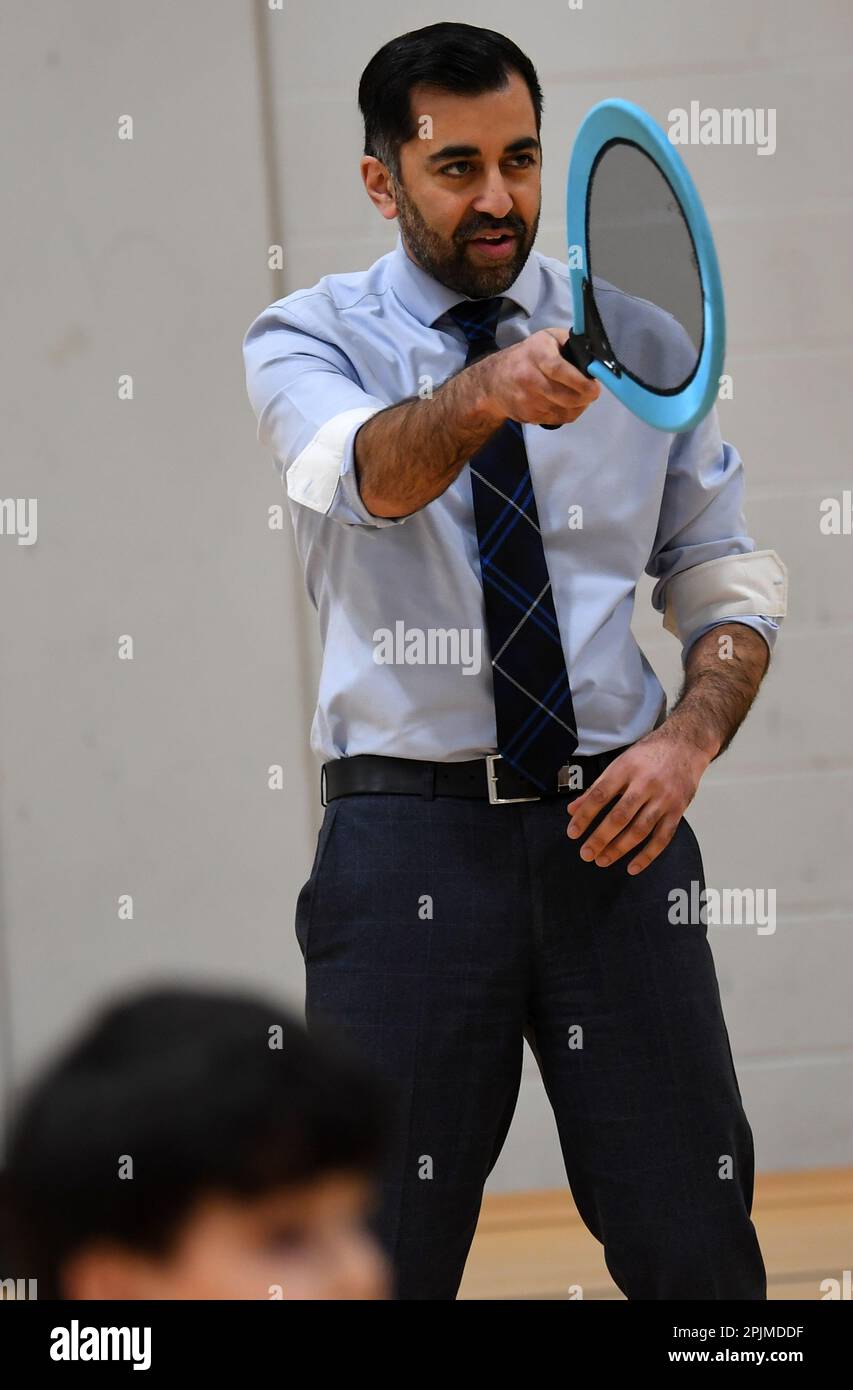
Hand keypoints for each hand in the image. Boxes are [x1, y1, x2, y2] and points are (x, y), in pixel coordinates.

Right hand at [477, 328, 600, 426]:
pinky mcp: (528, 416)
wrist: (494, 380)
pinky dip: (567, 413)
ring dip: (578, 406)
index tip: (594, 387)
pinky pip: (557, 420)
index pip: (559, 370)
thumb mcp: (547, 338)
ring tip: (579, 396)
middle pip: (565, 397)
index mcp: (536, 354)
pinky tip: (566, 403)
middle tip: (592, 392)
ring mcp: (527, 401)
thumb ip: (570, 342)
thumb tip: (593, 358)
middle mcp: (529, 378)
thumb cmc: (527, 356)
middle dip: (585, 397)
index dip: (580, 381)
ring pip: (564, 411)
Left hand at [565, 729, 712, 873]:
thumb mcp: (620, 763)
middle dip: (601, 837)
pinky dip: (647, 855)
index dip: (585, 815)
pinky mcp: (678, 810)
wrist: (686, 745)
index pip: (601, 795)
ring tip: (603, 860)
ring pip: (640, 830)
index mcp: (626, 769)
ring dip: (620, 849)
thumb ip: (597, 788)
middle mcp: (646, 784)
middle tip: (586, 854)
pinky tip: (632, 867)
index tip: (573, 832)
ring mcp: (664, 799)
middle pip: (620, 816)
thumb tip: (573, 810)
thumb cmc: (649, 755)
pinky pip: (662, 838)